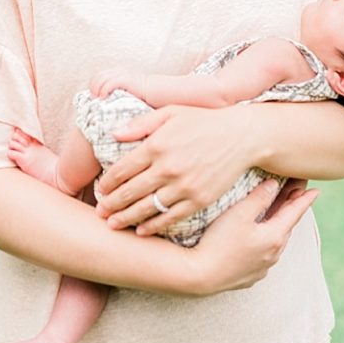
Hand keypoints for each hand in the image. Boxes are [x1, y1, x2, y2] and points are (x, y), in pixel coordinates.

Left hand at [91, 67, 141, 98]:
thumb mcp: (125, 89)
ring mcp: (122, 73)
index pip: (99, 75)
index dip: (93, 84)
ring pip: (102, 79)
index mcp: (118, 71)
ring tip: (97, 98)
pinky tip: (103, 97)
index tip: (93, 95)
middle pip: (99, 76)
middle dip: (93, 87)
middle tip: (93, 98)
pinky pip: (110, 83)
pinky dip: (104, 90)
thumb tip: (102, 98)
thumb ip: (115, 89)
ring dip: (97, 89)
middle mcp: (119, 70)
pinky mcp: (126, 79)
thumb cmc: (140, 93)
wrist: (154, 90)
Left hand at [94, 104, 258, 234]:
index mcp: (156, 145)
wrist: (243, 137)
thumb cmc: (205, 121)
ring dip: (125, 218)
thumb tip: (114, 134)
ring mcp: (183, 186)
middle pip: (128, 193)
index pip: (121, 170)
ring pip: (145, 209)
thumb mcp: (172, 112)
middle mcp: (167, 168)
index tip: (100, 189)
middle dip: (110, 204)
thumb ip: (142, 123)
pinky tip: (141, 230)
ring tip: (113, 224)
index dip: (107, 183)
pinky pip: (169, 218)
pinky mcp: (198, 200)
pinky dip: (152, 226)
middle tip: (100, 211)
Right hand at [186, 177, 318, 295]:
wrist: (197, 277)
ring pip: (274, 242)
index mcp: (275, 237)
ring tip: (277, 215)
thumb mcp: (240, 213)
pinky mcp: (248, 277)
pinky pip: (262, 256)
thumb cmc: (218, 242)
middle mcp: (273, 255)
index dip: (304, 199)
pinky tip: (257, 240)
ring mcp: (261, 268)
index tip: (316, 190)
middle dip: (290, 210)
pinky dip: (263, 243)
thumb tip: (274, 184)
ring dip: (277, 227)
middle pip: (285, 227)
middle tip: (296, 194)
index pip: (294, 213)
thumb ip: (259, 197)